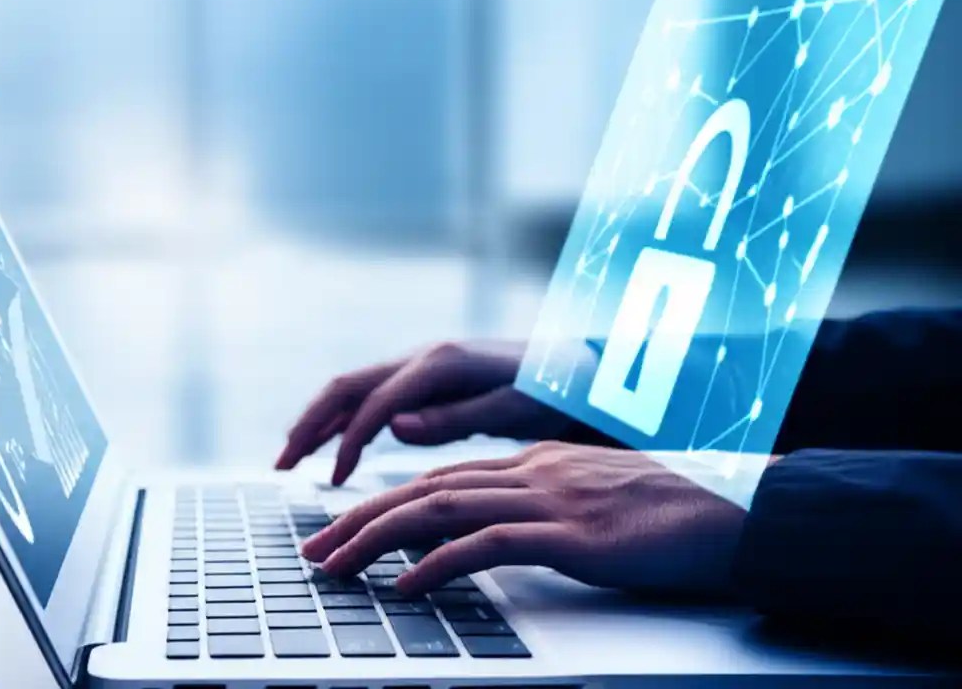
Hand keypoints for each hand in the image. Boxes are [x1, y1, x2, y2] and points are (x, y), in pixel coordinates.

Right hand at [276, 340, 595, 484]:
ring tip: (291, 461)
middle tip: (282, 465)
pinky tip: (336, 451)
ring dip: (319, 423)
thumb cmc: (559, 390)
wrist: (586, 365)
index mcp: (440, 364)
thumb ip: (456, 417)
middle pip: (347, 387)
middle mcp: (423, 358)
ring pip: (353, 391)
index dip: (349, 443)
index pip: (376, 405)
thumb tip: (393, 427)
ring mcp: (422, 367)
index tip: (332, 483)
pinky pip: (373, 398)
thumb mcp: (517, 407)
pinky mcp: (428, 380)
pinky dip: (345, 422)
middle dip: (310, 425)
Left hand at [300, 441, 747, 598]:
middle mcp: (531, 473)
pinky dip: (436, 565)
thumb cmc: (672, 517)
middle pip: (423, 490)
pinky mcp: (569, 534)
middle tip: (314, 553)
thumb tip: (490, 537)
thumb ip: (541, 510)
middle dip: (358, 521)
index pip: (440, 480)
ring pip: (439, 510)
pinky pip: (485, 546)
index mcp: (534, 464)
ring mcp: (549, 499)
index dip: (384, 504)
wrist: (737, 512)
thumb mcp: (593, 504)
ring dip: (376, 540)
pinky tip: (404, 587)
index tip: (344, 530)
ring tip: (335, 568)